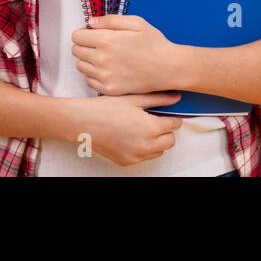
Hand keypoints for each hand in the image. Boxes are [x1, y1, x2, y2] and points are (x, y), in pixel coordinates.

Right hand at [69, 92, 183, 165]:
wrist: (83, 123)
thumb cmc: (105, 109)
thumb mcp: (134, 99)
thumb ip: (159, 99)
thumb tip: (176, 98)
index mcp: (151, 128)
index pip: (174, 126)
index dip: (172, 118)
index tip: (168, 115)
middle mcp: (145, 145)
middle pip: (170, 141)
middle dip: (167, 131)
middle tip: (157, 122)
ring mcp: (136, 156)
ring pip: (158, 152)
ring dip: (157, 142)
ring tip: (144, 129)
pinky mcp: (126, 162)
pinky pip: (144, 158)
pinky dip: (143, 149)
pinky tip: (133, 137)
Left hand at [72, 14, 189, 95]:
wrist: (168, 68)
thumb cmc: (155, 44)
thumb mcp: (136, 23)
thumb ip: (110, 20)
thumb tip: (90, 23)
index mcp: (106, 41)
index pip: (76, 36)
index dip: (84, 33)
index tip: (94, 34)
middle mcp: (101, 60)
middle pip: (76, 51)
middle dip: (85, 45)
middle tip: (101, 45)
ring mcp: (104, 76)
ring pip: (80, 66)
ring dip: (88, 60)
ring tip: (106, 58)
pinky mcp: (109, 89)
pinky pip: (89, 81)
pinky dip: (94, 75)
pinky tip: (108, 70)